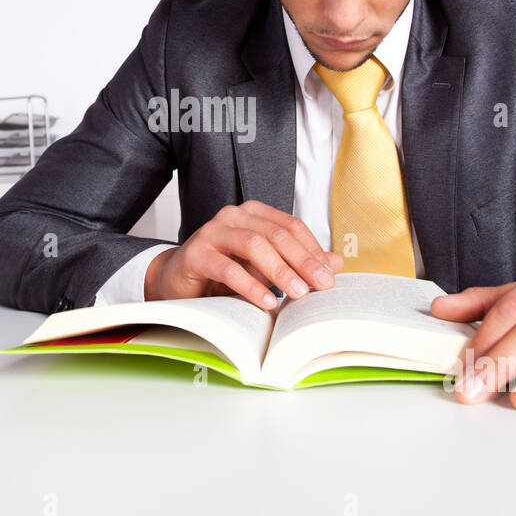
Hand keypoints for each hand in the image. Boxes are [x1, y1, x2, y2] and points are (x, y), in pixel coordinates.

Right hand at [143, 200, 344, 308]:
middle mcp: (233, 216)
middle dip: (303, 261)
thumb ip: (297, 263)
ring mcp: (213, 232)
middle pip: (277, 234)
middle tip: (321, 286)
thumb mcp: (265, 268)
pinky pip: (228, 268)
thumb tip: (336, 264)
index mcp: (253, 214)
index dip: (313, 250)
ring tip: (298, 294)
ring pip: (254, 245)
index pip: (291, 227)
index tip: (330, 276)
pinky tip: (267, 302)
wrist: (179, 282)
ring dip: (280, 270)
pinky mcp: (196, 253)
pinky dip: (250, 286)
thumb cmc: (224, 273)